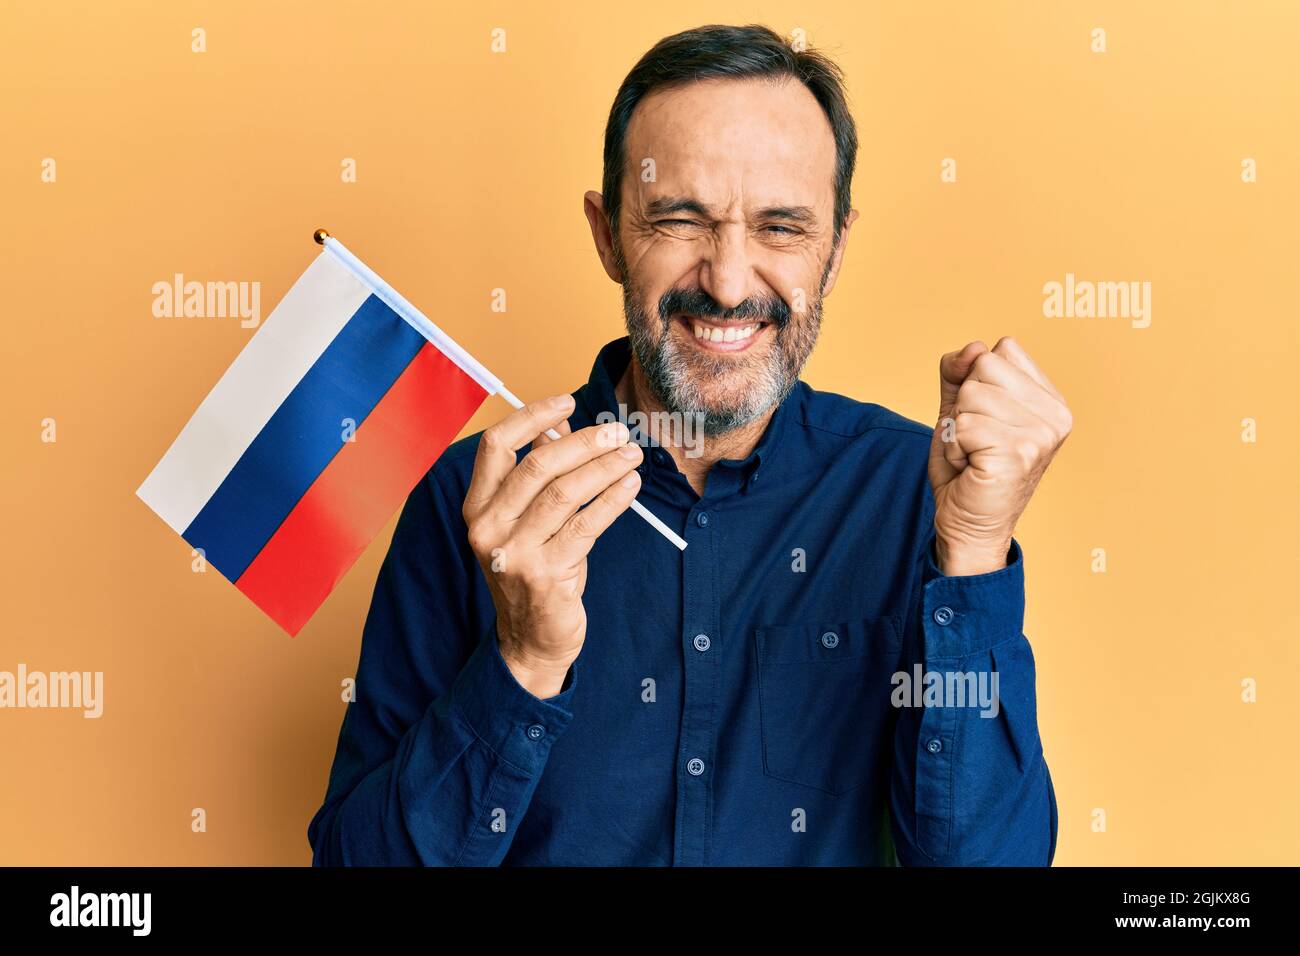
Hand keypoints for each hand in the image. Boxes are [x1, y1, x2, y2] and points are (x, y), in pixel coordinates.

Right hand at [463, 394, 643, 697]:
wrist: (531, 639)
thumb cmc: (535, 569)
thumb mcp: (526, 521)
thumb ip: (538, 475)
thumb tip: (562, 425)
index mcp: (477, 507)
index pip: (496, 445)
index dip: (532, 417)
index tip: (567, 402)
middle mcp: (487, 527)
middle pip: (538, 465)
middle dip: (584, 442)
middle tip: (618, 432)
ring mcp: (514, 552)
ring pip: (566, 492)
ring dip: (605, 467)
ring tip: (631, 455)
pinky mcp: (546, 574)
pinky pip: (587, 525)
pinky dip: (613, 499)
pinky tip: (630, 486)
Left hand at [928, 337, 1071, 575]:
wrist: (967, 524)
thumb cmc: (966, 467)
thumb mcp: (958, 407)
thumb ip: (959, 371)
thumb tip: (973, 347)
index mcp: (1050, 399)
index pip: (1001, 350)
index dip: (975, 381)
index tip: (983, 420)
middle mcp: (1056, 415)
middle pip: (984, 366)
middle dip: (963, 404)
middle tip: (975, 441)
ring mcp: (1041, 435)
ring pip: (970, 396)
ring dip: (957, 429)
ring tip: (973, 456)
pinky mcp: (1019, 454)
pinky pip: (963, 425)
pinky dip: (954, 447)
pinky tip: (970, 468)